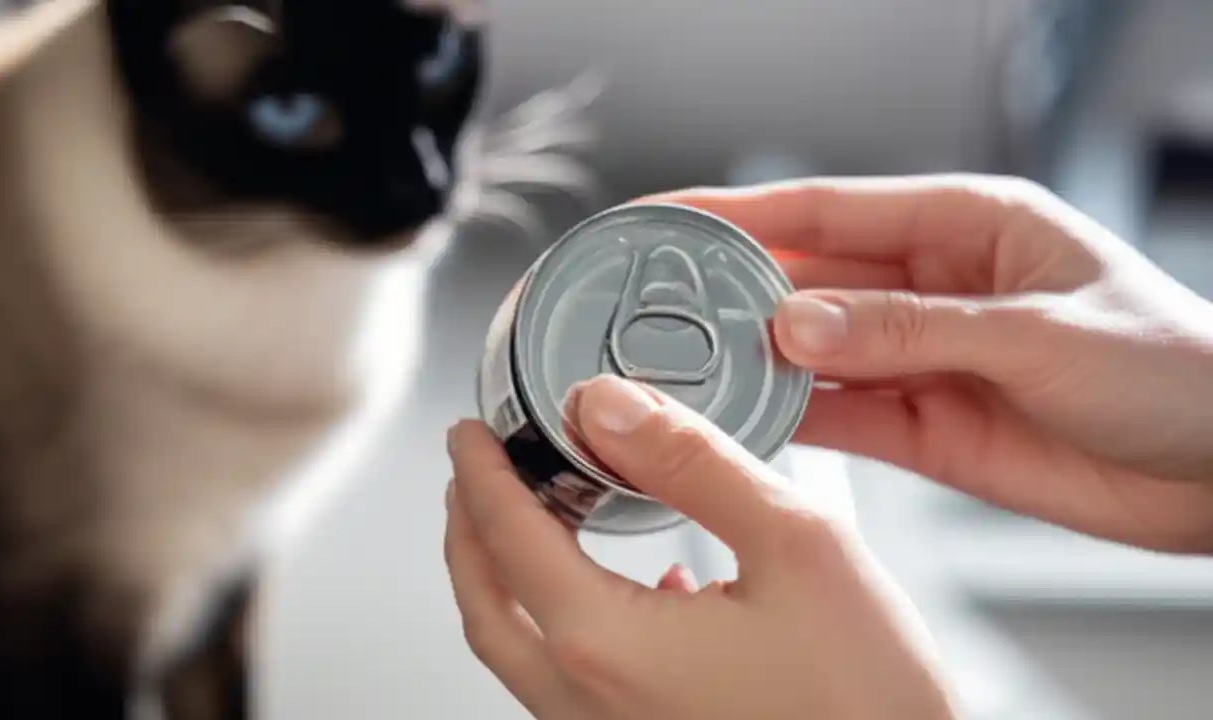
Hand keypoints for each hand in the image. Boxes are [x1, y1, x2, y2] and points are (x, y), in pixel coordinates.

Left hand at [444, 376, 957, 719]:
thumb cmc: (867, 699)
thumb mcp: (796, 545)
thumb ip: (693, 464)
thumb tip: (610, 406)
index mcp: (607, 644)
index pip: (508, 537)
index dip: (482, 472)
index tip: (471, 433)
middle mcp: (588, 702)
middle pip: (486, 602)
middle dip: (468, 528)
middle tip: (474, 472)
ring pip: (516, 648)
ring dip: (503, 577)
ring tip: (523, 519)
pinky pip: (565, 682)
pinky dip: (557, 623)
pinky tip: (619, 590)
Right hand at [647, 175, 1212, 552]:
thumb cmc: (1176, 370)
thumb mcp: (1040, 331)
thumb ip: (911, 328)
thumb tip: (799, 323)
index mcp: (965, 224)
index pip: (827, 208)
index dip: (738, 212)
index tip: (666, 221)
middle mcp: (931, 285)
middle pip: (807, 279)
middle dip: (732, 292)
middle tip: (655, 308)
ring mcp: (923, 358)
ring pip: (813, 352)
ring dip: (753, 360)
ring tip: (684, 367)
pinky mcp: (927, 426)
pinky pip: (842, 415)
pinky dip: (792, 417)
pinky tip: (745, 416)